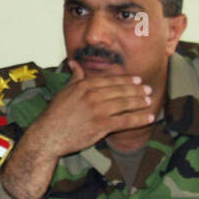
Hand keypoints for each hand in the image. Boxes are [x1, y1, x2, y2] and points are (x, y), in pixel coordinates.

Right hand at [22, 58, 153, 159]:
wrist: (48, 135)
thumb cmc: (55, 114)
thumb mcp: (64, 91)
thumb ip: (75, 77)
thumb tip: (75, 63)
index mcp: (85, 85)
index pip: (111, 80)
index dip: (127, 80)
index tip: (137, 79)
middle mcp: (93, 95)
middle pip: (121, 91)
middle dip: (137, 90)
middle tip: (148, 89)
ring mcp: (98, 110)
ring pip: (125, 104)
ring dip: (140, 102)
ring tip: (149, 100)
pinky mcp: (102, 125)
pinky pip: (125, 121)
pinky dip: (140, 119)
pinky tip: (149, 117)